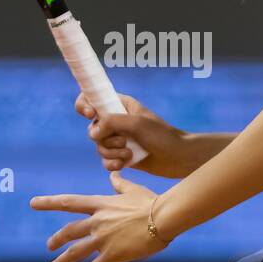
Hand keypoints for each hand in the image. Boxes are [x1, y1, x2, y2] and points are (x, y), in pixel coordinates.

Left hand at [30, 171, 168, 261]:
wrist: (164, 217)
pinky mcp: (112, 254)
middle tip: (49, 246)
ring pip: (75, 252)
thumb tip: (112, 174)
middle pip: (69, 231)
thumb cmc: (152, 202)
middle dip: (57, 239)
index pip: (69, 202)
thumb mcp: (133, 190)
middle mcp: (97, 221)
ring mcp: (103, 238)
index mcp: (101, 204)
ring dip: (63, 261)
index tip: (33, 203)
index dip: (49, 202)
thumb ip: (119, 184)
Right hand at [75, 92, 189, 177]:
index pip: (92, 98)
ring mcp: (118, 139)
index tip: (90, 114)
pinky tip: (125, 164)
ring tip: (130, 154)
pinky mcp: (121, 156)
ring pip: (99, 147)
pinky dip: (113, 164)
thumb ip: (112, 122)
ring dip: (112, 153)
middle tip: (125, 141)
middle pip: (92, 129)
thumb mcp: (137, 123)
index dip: (84, 105)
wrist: (178, 158)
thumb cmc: (162, 136)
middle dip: (106, 139)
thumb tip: (93, 133)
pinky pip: (105, 161)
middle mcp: (116, 120)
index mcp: (120, 104)